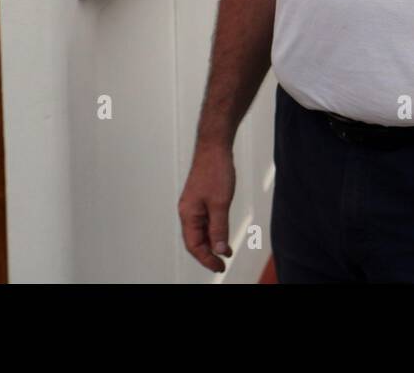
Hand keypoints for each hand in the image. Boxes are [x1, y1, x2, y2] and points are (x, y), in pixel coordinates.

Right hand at [178, 142, 235, 271]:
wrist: (215, 146)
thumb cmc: (216, 171)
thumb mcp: (221, 203)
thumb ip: (220, 229)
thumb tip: (220, 250)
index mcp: (188, 214)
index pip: (194, 245)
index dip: (206, 259)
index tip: (220, 267)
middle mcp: (188, 211)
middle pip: (195, 240)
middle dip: (208, 254)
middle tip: (222, 264)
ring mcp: (194, 204)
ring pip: (201, 230)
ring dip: (212, 243)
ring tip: (225, 253)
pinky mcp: (202, 198)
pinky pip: (205, 220)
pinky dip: (214, 230)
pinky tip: (223, 234)